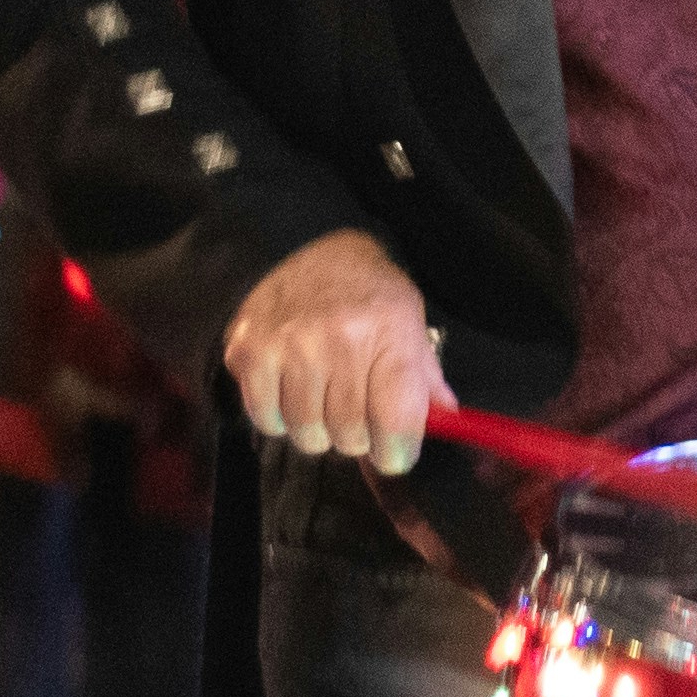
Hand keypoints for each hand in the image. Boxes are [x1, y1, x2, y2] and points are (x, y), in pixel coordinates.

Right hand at [227, 225, 444, 472]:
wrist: (307, 244)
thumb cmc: (367, 293)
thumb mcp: (410, 323)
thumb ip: (426, 379)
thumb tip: (449, 424)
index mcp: (389, 334)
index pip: (396, 425)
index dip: (397, 452)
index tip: (394, 451)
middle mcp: (338, 339)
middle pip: (350, 437)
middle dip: (358, 436)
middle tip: (355, 409)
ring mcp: (289, 346)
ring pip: (308, 435)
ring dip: (318, 428)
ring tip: (323, 396)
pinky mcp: (247, 351)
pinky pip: (267, 420)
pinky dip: (280, 417)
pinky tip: (291, 389)